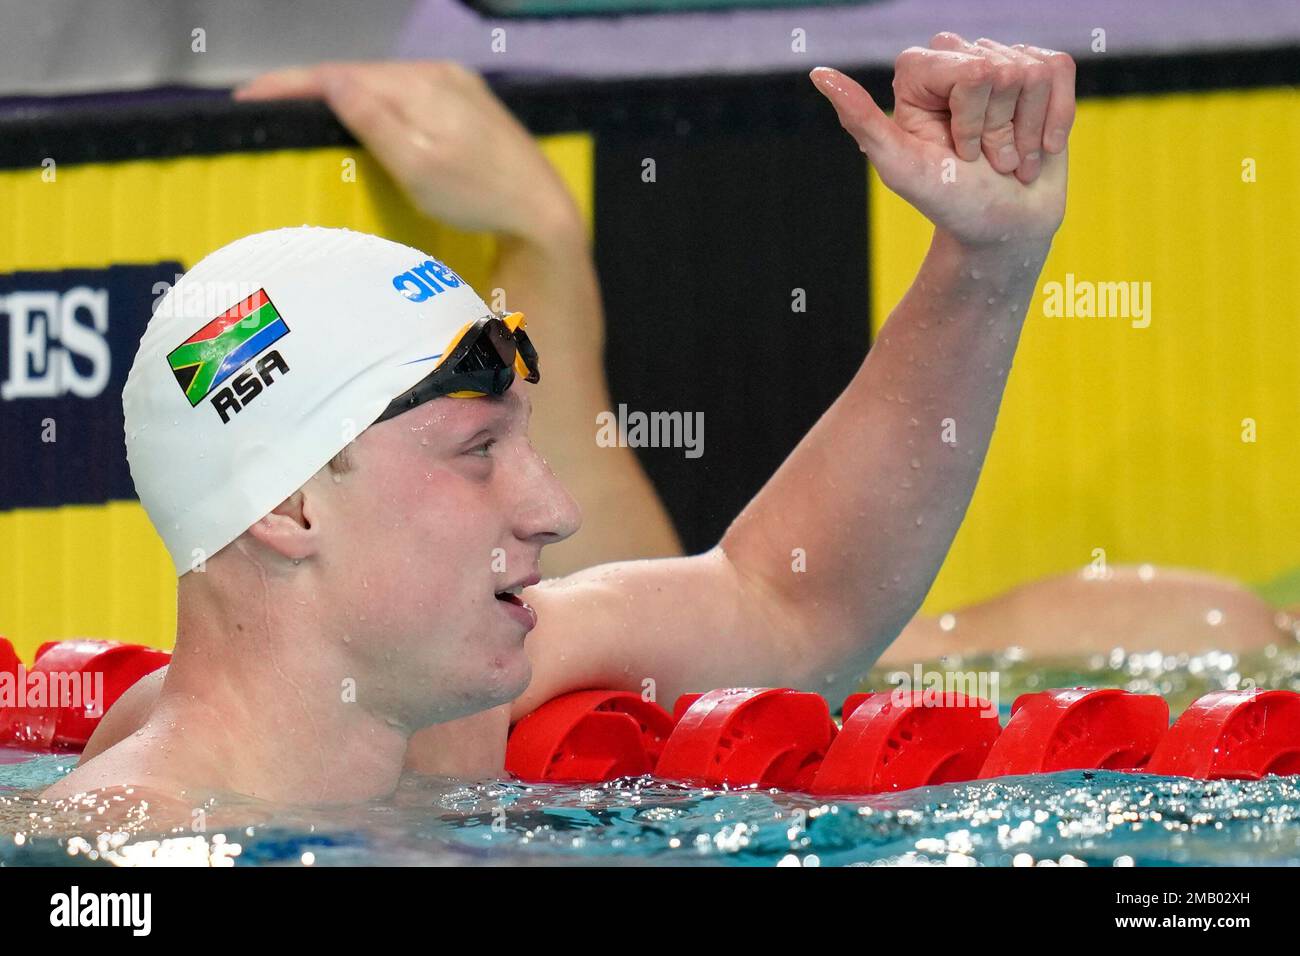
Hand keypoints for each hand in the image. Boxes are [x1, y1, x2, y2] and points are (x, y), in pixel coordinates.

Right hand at [235, 61, 582, 242]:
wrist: (540, 211)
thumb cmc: (478, 197)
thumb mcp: (418, 165)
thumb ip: (373, 120)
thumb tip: (330, 81)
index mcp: (420, 85)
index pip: (340, 76)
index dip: (290, 85)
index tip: (246, 97)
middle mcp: (437, 74)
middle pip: (359, 76)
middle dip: (311, 88)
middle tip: (265, 106)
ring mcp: (456, 88)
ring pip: (383, 85)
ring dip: (342, 95)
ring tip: (301, 110)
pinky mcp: (468, 106)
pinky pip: (405, 97)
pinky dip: (375, 105)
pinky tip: (360, 117)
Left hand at [810, 34, 1075, 247]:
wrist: (1001, 226)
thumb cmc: (950, 200)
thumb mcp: (902, 167)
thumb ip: (861, 121)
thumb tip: (818, 73)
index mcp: (918, 71)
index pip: (972, 73)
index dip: (973, 123)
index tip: (958, 155)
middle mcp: (956, 56)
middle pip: (1004, 71)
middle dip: (999, 130)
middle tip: (983, 160)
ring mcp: (1000, 58)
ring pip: (1034, 75)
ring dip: (1026, 133)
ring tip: (1006, 158)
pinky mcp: (1041, 69)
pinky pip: (1059, 72)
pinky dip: (1055, 120)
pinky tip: (1036, 147)